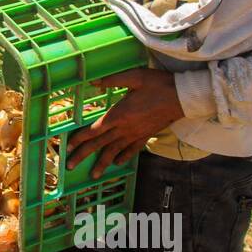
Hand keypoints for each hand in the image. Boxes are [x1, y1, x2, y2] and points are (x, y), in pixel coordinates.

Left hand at [64, 69, 184, 177]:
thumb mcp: (134, 77)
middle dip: (83, 155)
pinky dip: (123, 157)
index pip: (94, 130)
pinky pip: (132, 150)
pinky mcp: (146, 136)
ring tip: (92, 174)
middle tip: (70, 165)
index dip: (80, 139)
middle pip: (100, 144)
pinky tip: (117, 164)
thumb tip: (94, 82)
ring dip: (102, 163)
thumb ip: (112, 80)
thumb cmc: (158, 85)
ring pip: (114, 152)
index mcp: (119, 114)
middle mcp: (125, 128)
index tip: (69, 146)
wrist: (183, 97)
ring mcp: (136, 134)